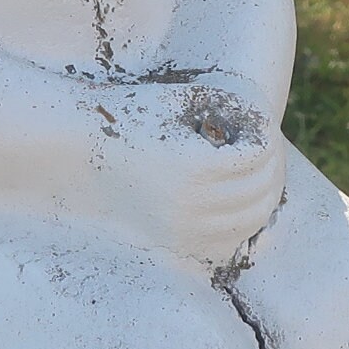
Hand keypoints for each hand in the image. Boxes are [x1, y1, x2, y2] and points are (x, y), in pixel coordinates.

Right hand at [84, 78, 285, 263]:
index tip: (261, 127)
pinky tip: (239, 203)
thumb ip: (226, 110)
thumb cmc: (128, 118)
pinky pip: (226, 244)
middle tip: (268, 151)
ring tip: (258, 174)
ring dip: (262, 197)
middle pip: (260, 194)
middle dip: (272, 169)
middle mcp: (192, 207)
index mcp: (196, 167)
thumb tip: (266, 125)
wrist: (77, 153)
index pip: (258, 158)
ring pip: (249, 223)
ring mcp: (183, 232)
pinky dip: (241, 225)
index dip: (266, 138)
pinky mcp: (174, 245)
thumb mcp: (180, 103)